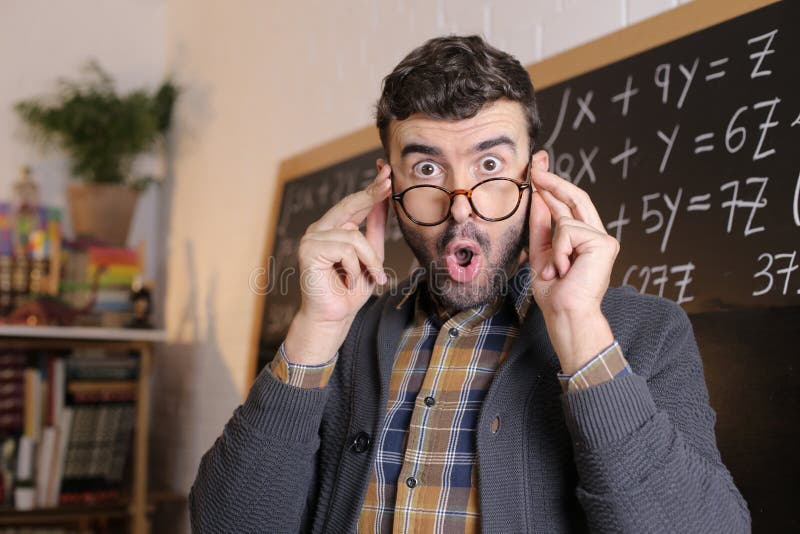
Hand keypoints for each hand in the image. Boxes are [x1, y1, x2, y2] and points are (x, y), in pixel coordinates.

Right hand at [284, 164, 390, 363]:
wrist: (334, 317)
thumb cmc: (350, 290)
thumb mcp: (371, 255)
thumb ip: (374, 229)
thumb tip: (384, 200)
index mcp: (334, 227)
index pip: (355, 203)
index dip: (371, 187)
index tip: (386, 170)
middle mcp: (320, 228)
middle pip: (351, 205)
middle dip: (372, 194)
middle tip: (388, 182)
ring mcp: (312, 237)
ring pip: (354, 236)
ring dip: (369, 260)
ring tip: (369, 278)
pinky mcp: (308, 249)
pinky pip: (346, 250)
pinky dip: (355, 268)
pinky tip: (348, 281)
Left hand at [527, 152, 617, 373]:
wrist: (565, 313)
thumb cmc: (554, 291)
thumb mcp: (541, 251)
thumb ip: (542, 225)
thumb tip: (539, 197)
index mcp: (582, 238)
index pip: (568, 204)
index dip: (554, 184)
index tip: (539, 166)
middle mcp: (596, 235)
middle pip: (575, 198)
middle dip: (553, 180)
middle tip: (536, 165)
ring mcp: (603, 239)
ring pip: (565, 221)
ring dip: (553, 247)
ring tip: (557, 271)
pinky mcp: (604, 243)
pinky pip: (568, 231)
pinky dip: (559, 251)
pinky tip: (565, 269)